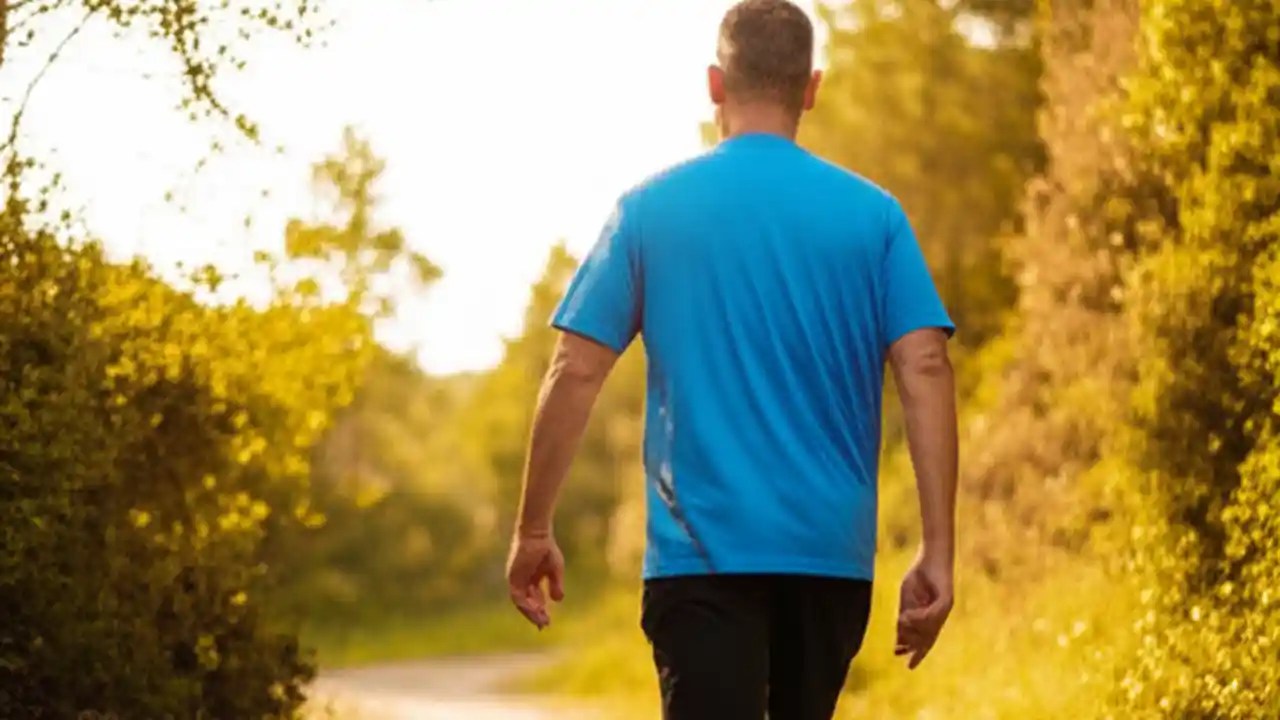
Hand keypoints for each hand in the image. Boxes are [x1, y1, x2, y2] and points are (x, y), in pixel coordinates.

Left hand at [505, 531, 564, 629]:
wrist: (537, 535)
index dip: (541, 612)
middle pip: (528, 604)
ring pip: (521, 602)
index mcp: (533, 580)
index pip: (536, 600)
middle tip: (544, 625)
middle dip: (536, 615)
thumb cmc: (546, 549)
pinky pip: (517, 596)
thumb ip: (556, 585)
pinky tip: (533, 610)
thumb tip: (558, 601)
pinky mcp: (512, 577)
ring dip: (530, 612)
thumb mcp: (555, 570)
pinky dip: (525, 604)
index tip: (548, 622)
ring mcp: (517, 580)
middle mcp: (523, 582)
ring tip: (540, 621)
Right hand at [895, 549, 953, 668]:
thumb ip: (906, 613)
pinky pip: (934, 615)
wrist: (932, 556)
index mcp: (929, 616)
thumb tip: (901, 630)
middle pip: (926, 638)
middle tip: (897, 650)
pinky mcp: (947, 600)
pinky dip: (920, 616)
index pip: (923, 639)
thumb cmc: (920, 574)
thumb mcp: (908, 597)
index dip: (916, 652)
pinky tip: (908, 614)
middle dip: (912, 646)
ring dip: (913, 627)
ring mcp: (944, 609)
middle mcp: (939, 616)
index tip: (907, 664)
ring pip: (930, 628)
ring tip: (901, 620)